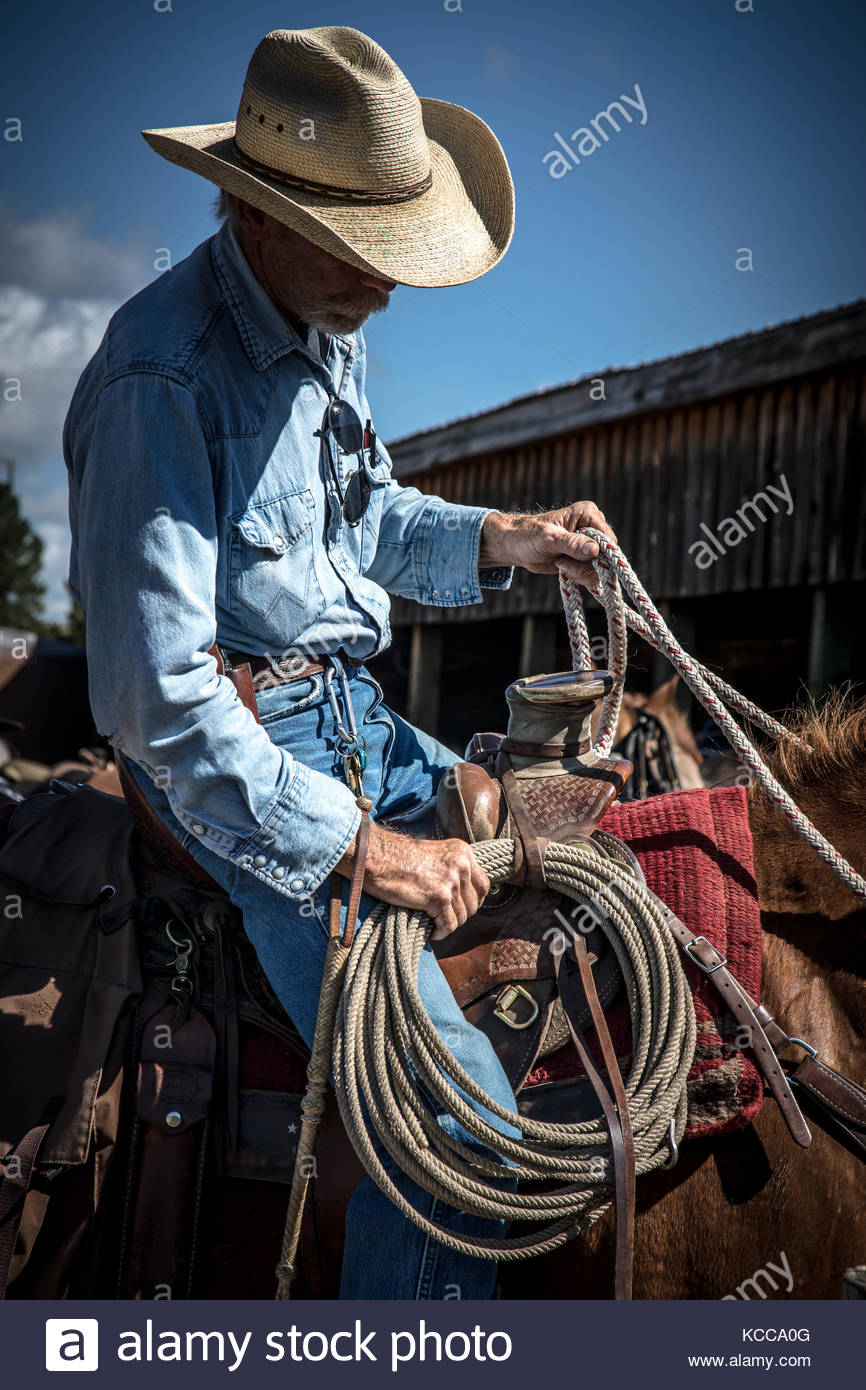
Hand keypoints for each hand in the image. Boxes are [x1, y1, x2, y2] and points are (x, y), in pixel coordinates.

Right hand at [336, 823, 489, 938]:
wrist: (376, 857)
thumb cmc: (397, 857)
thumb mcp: (434, 854)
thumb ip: (451, 868)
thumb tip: (460, 893)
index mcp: (462, 852)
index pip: (483, 884)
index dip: (473, 900)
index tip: (461, 908)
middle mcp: (462, 864)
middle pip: (475, 903)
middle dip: (461, 914)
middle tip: (444, 919)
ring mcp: (451, 881)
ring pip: (462, 916)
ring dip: (449, 924)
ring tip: (435, 925)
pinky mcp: (439, 897)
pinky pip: (449, 925)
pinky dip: (441, 932)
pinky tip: (432, 932)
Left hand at [479, 501, 616, 587]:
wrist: (517, 547)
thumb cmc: (529, 536)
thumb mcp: (549, 539)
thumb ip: (572, 544)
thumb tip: (594, 550)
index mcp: (589, 515)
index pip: (609, 540)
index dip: (599, 555)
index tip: (578, 559)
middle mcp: (593, 528)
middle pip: (607, 557)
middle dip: (585, 566)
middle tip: (563, 563)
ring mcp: (590, 545)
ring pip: (600, 568)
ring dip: (579, 572)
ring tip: (560, 564)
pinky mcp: (584, 559)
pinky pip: (592, 574)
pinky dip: (578, 576)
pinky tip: (562, 568)